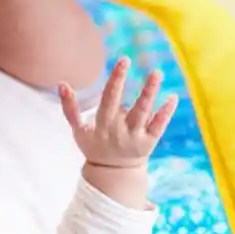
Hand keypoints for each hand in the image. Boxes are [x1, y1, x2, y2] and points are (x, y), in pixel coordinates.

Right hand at [59, 57, 177, 168]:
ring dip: (150, 93)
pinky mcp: (148, 143)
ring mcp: (135, 137)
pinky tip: (172, 97)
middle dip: (128, 84)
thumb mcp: (78, 131)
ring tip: (156, 73)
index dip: (116, 80)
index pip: (108, 99)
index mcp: (102, 125)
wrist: (113, 173)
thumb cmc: (94, 146)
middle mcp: (119, 131)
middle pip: (126, 105)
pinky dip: (166, 112)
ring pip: (144, 113)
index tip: (123, 60)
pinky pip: (159, 126)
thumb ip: (70, 108)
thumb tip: (61, 84)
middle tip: (130, 60)